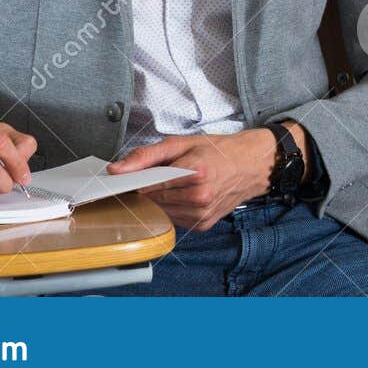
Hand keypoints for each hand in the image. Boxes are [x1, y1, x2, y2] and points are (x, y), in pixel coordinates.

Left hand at [109, 126, 299, 230]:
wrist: (250, 165)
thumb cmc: (218, 151)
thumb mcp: (182, 143)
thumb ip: (147, 155)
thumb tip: (117, 170)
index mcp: (196, 172)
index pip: (149, 184)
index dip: (135, 181)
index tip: (127, 179)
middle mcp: (200, 197)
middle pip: (153, 199)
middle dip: (147, 189)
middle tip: (152, 177)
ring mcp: (202, 214)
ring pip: (161, 212)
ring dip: (159, 200)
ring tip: (171, 184)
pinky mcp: (203, 224)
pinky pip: (174, 219)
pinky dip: (171, 208)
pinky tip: (181, 196)